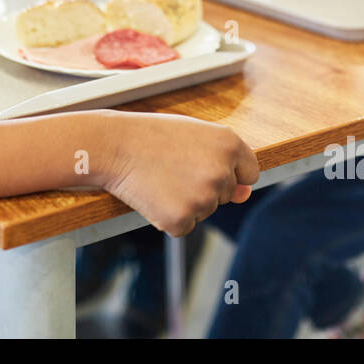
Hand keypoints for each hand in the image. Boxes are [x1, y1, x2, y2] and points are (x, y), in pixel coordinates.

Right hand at [95, 110, 258, 236]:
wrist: (113, 145)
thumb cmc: (152, 137)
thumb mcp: (194, 138)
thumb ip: (226, 163)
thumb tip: (245, 195)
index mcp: (230, 144)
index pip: (249, 173)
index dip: (229, 173)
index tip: (203, 166)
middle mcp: (222, 172)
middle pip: (225, 195)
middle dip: (202, 187)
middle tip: (172, 167)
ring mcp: (203, 198)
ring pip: (204, 211)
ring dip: (185, 202)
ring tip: (160, 178)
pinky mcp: (181, 220)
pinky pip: (184, 227)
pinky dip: (168, 218)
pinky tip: (153, 196)